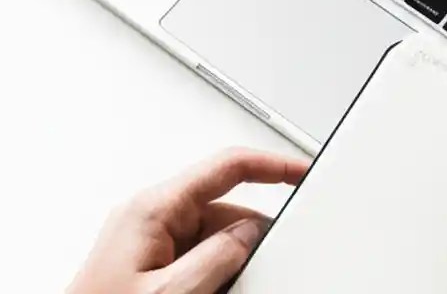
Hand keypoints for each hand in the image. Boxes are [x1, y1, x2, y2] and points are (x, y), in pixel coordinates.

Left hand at [67, 148, 309, 293]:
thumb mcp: (172, 293)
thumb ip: (219, 257)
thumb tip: (250, 232)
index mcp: (151, 209)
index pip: (226, 167)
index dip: (272, 166)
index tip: (303, 173)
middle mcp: (146, 218)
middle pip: (222, 208)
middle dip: (250, 235)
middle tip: (267, 262)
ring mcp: (144, 241)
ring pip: (210, 238)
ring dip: (229, 263)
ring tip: (227, 288)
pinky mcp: (143, 266)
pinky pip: (192, 259)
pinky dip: (212, 276)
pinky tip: (213, 292)